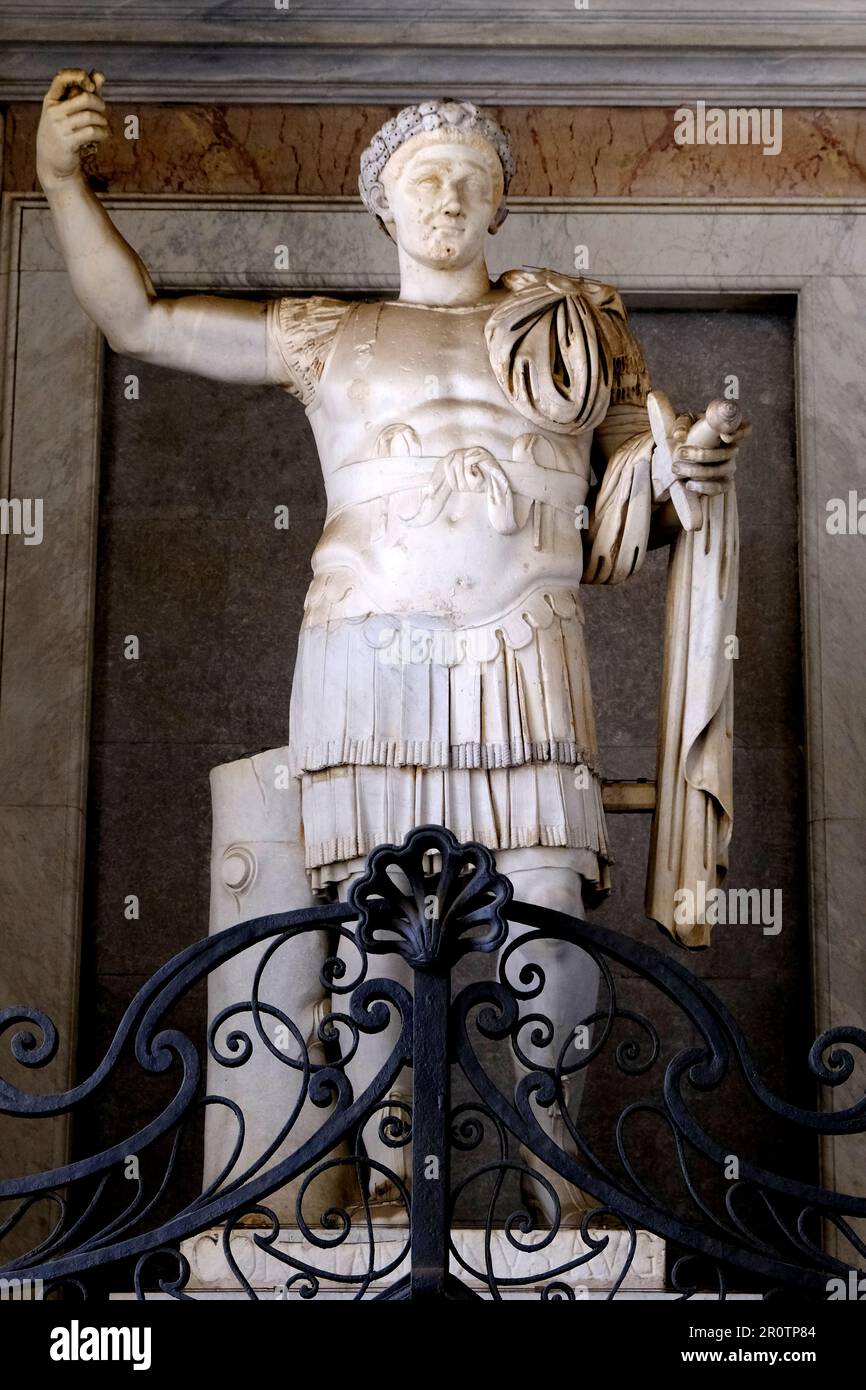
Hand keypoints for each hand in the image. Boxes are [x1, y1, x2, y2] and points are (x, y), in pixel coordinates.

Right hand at [37, 68, 107, 190]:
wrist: (53, 163)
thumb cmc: (65, 132)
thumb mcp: (71, 111)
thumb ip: (85, 92)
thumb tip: (100, 74)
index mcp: (51, 99)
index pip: (61, 77)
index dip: (78, 75)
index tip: (90, 85)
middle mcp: (52, 111)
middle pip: (84, 98)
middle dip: (99, 103)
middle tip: (102, 110)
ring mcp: (59, 127)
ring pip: (91, 116)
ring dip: (102, 121)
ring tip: (102, 126)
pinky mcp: (68, 142)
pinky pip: (93, 132)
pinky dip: (103, 133)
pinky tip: (102, 136)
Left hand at [669, 412, 749, 496]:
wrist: (682, 455)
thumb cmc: (688, 432)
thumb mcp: (685, 423)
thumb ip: (683, 424)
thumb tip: (679, 435)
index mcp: (729, 430)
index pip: (745, 429)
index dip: (739, 433)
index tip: (724, 436)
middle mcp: (732, 449)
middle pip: (727, 454)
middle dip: (701, 455)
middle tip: (679, 453)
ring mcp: (729, 467)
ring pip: (720, 471)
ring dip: (697, 471)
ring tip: (677, 468)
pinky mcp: (723, 482)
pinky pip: (719, 488)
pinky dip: (704, 487)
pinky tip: (689, 484)